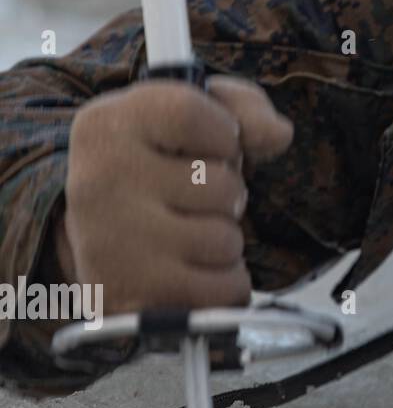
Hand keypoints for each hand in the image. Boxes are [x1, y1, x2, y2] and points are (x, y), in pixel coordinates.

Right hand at [58, 75, 293, 315]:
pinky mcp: (134, 298)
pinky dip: (225, 284)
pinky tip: (189, 272)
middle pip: (221, 184)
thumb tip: (279, 134)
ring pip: (226, 240)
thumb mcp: (198, 120)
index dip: (221, 134)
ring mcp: (111, 244)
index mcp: (107, 126)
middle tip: (191, 201)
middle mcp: (99, 182)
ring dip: (225, 243)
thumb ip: (245, 109)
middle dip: (227, 196)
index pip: (189, 114)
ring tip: (188, 237)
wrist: (114, 250)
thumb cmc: (165, 169)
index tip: (210, 148)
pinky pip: (227, 288)